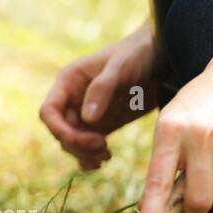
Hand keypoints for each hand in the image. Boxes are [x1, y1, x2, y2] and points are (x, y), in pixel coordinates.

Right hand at [40, 20, 159, 168]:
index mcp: (69, 81)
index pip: (49, 111)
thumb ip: (102, 89)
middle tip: (102, 147)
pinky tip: (105, 159)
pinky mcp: (103, 123)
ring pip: (73, 141)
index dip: (58, 129)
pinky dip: (92, 155)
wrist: (163, 55)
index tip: (81, 139)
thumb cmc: (138, 53)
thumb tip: (87, 119)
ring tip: (105, 156)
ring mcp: (87, 112)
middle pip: (61, 130)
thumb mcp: (120, 67)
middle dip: (77, 142)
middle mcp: (73, 98)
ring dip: (84, 152)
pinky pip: (88, 144)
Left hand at [137, 59, 212, 212]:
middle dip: (191, 211)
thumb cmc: (194, 110)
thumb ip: (164, 165)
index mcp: (169, 131)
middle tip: (188, 206)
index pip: (158, 182)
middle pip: (197, 200)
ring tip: (211, 167)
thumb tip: (159, 212)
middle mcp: (199, 137)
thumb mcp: (168, 126)